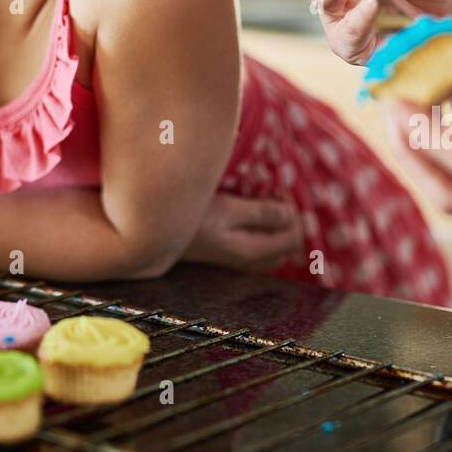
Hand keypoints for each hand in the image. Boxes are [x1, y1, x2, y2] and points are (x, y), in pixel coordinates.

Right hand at [182, 191, 303, 272]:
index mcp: (252, 251)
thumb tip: (290, 214)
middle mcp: (248, 260)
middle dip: (288, 219)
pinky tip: (248, 209)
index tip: (277, 191)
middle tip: (273, 194)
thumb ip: (261, 214)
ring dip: (275, 223)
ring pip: (273, 246)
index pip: (294, 239)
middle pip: (286, 246)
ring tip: (262, 199)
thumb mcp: (228, 210)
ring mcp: (236, 257)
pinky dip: (262, 227)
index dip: (294, 214)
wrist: (157, 233)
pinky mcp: (226, 251)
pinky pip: (258, 244)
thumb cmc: (192, 217)